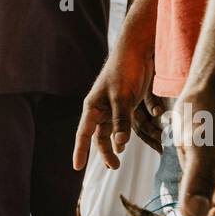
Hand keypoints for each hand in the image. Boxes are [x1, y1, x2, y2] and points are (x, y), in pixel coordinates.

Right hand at [73, 34, 163, 169]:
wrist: (137, 48)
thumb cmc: (124, 70)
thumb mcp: (122, 97)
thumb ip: (121, 121)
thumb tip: (120, 144)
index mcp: (93, 108)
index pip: (84, 134)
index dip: (80, 151)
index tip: (77, 167)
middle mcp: (100, 109)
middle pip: (100, 136)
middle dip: (105, 152)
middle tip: (114, 166)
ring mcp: (114, 105)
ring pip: (113, 130)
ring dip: (117, 143)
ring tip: (119, 157)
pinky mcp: (127, 101)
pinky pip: (126, 120)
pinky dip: (129, 130)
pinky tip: (135, 134)